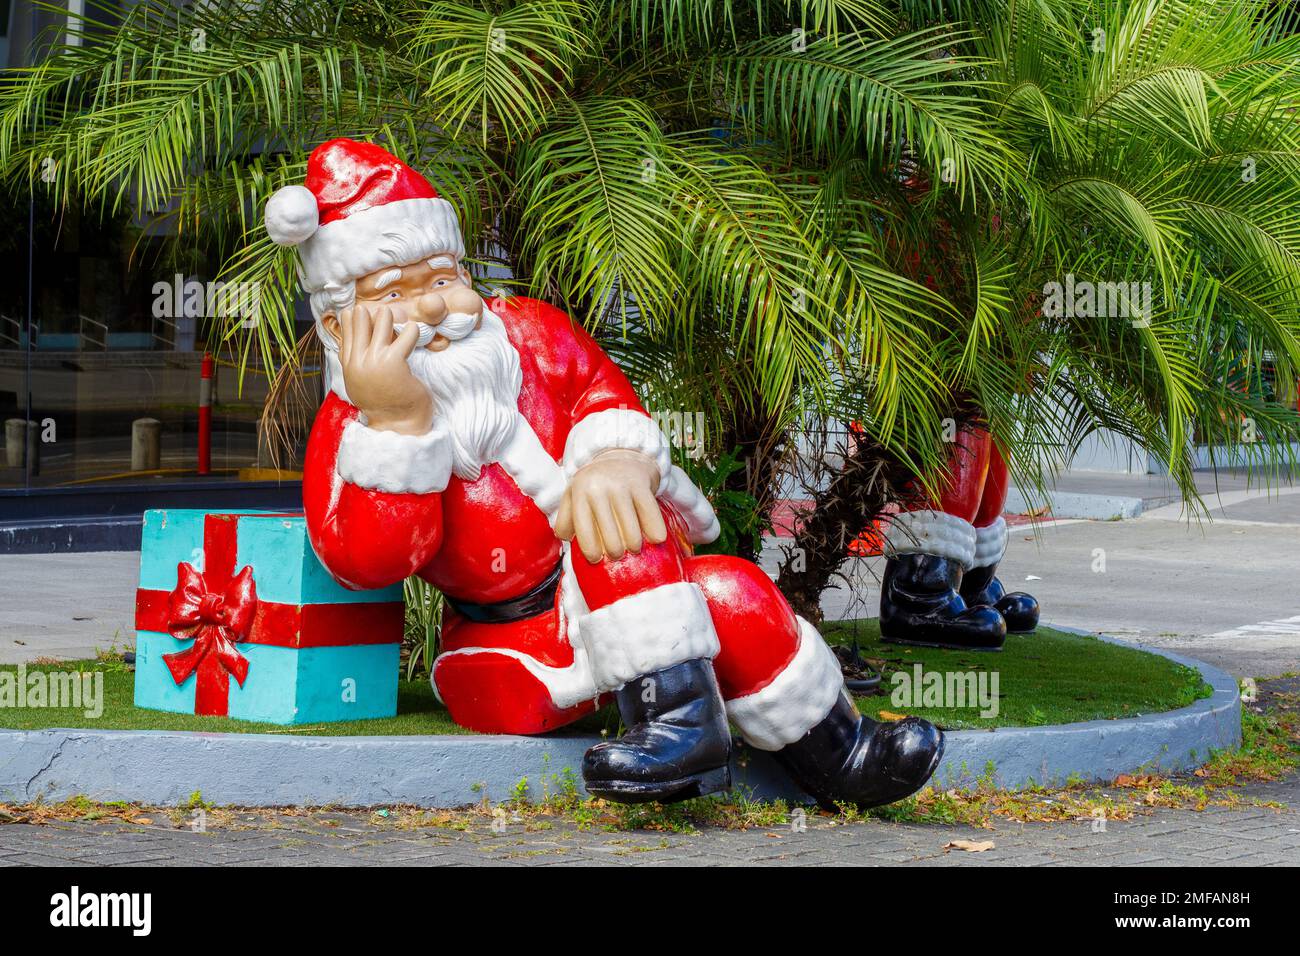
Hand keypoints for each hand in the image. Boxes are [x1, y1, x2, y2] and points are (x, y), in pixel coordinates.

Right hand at [337, 302, 432, 434]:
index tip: (363, 313)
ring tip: (399, 323)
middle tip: (385, 316)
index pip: (345, 329)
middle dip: (373, 313)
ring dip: (391, 318)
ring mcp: (374, 361)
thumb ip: (355, 361)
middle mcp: (358, 361)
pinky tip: (415, 333)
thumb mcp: (360, 382)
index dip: (355, 317)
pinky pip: (406, 334)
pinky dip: (412, 331)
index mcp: (349, 365)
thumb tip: (352, 339)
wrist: (398, 426)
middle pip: (360, 320)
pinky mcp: (394, 362)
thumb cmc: (385, 404)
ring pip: (382, 321)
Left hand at [554, 450, 667, 562]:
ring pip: (632, 534)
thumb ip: (566, 519)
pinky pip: (652, 519)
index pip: (584, 531)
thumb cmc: (594, 485)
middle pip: (610, 538)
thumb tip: (567, 541)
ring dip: (634, 547)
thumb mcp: (573, 496)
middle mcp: (599, 488)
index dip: (591, 551)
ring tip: (633, 547)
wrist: (619, 457)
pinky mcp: (642, 486)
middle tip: (617, 553)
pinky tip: (654, 538)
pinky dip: (656, 534)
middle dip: (615, 553)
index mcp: (579, 492)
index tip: (596, 559)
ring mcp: (622, 486)